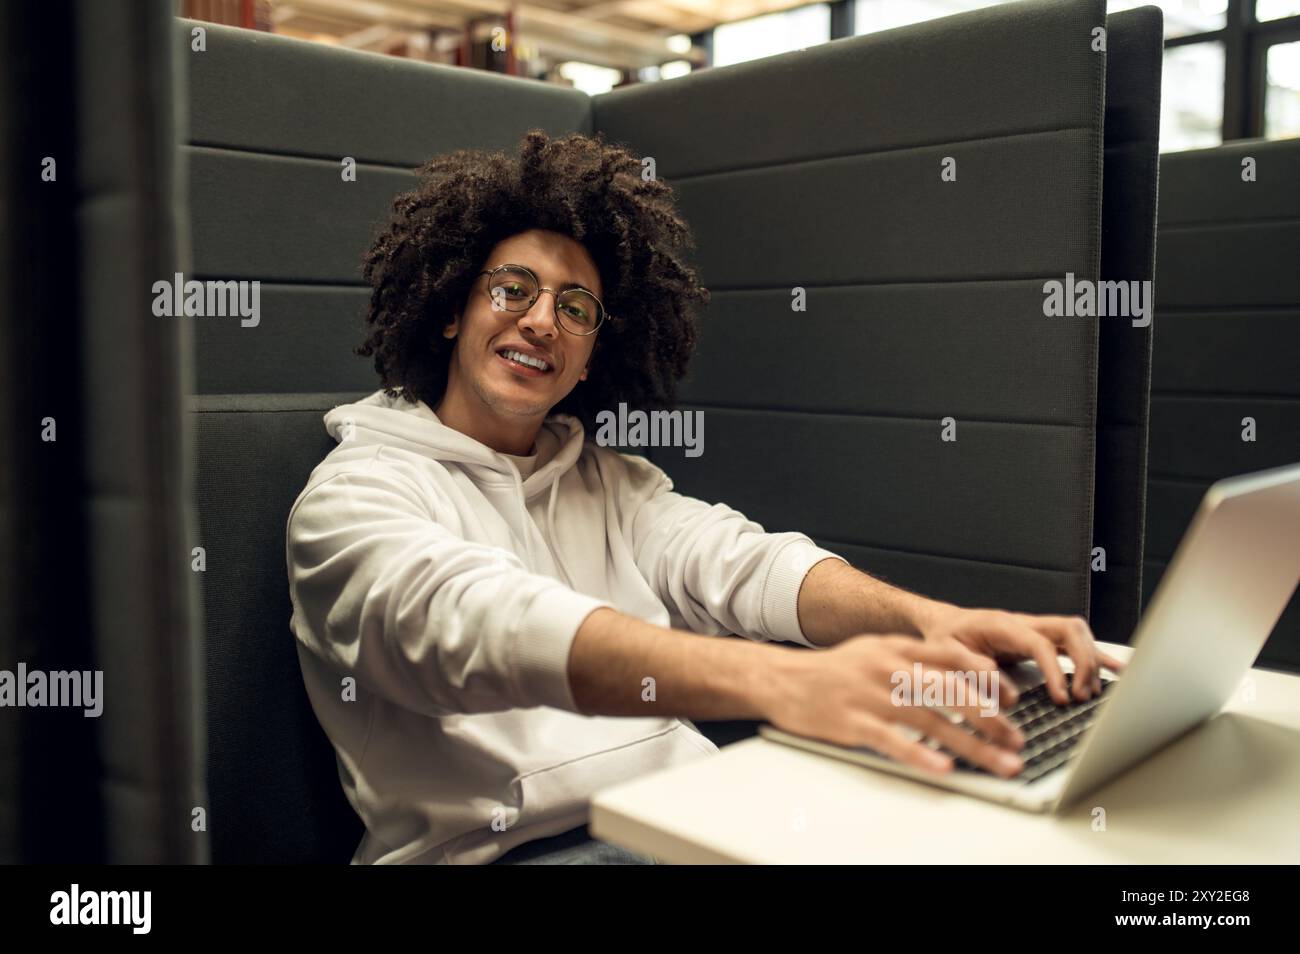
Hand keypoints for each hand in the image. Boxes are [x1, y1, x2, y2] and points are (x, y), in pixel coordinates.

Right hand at [763, 635, 1026, 777]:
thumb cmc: (834, 670)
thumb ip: (915, 658)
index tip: (1013, 698)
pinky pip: (893, 742)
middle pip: (949, 691)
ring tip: (1000, 762)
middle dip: (990, 718)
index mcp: (896, 648)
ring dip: (971, 745)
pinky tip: (944, 768)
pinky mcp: (853, 723)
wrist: (783, 680)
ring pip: (931, 721)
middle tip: (1016, 739)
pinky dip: (921, 755)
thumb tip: (963, 671)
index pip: (952, 657)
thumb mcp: (875, 650)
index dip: (987, 677)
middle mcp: (887, 668)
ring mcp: (870, 696)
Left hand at [914, 603, 1126, 704]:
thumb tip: (1004, 690)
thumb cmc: (943, 638)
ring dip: (1090, 661)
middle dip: (1082, 663)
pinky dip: (1095, 655)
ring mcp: (1035, 628)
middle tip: (1080, 697)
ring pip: (1077, 633)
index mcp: (1002, 625)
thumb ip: (971, 669)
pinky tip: (1114, 670)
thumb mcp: (945, 654)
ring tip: (1090, 693)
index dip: (1055, 671)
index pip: (1040, 643)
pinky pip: (1074, 642)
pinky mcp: (1040, 638)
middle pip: (1069, 630)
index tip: (1062, 698)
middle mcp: (1024, 622)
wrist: (943, 623)